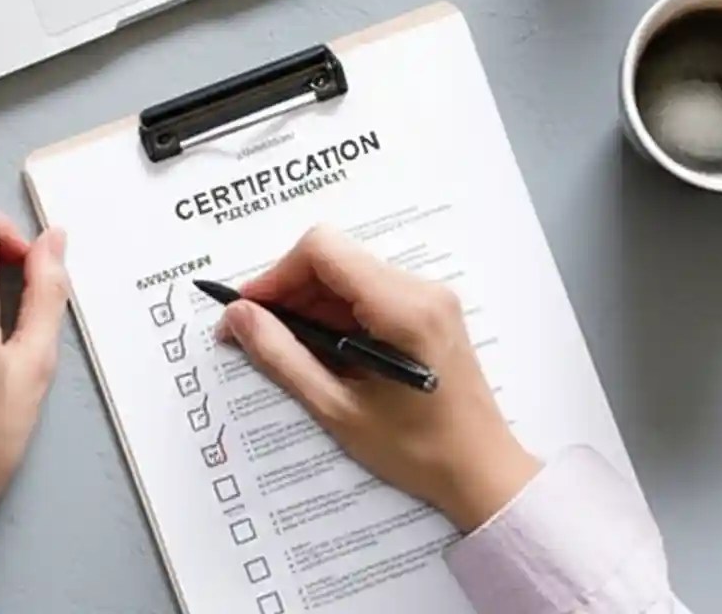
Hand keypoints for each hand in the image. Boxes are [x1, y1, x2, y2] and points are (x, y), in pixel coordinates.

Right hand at [219, 226, 539, 532]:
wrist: (482, 471)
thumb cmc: (418, 451)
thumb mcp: (338, 409)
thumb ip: (283, 357)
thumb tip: (238, 316)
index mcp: (403, 308)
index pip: (323, 251)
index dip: (275, 275)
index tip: (246, 312)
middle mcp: (420, 289)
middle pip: (334, 259)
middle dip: (287, 292)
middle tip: (255, 336)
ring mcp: (429, 297)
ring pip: (348, 274)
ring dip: (309, 304)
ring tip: (288, 351)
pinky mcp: (429, 310)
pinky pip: (368, 292)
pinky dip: (335, 313)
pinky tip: (323, 353)